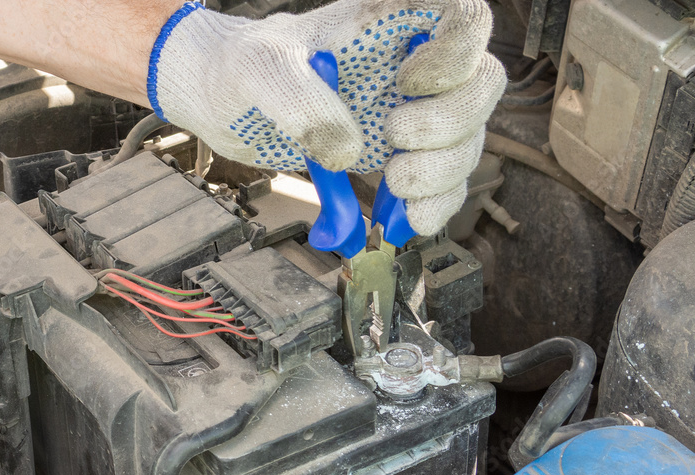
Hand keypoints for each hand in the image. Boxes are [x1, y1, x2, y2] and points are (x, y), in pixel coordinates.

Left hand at [149, 0, 505, 235]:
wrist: (224, 104)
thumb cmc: (242, 68)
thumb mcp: (259, 72)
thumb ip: (300, 102)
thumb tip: (348, 151)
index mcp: (385, 21)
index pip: (462, 13)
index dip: (456, 51)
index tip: (408, 85)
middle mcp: (411, 63)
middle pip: (482, 83)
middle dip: (449, 126)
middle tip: (393, 143)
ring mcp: (412, 112)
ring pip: (469, 140)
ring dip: (441, 175)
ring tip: (390, 187)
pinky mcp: (401, 158)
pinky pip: (444, 184)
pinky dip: (432, 208)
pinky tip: (405, 221)